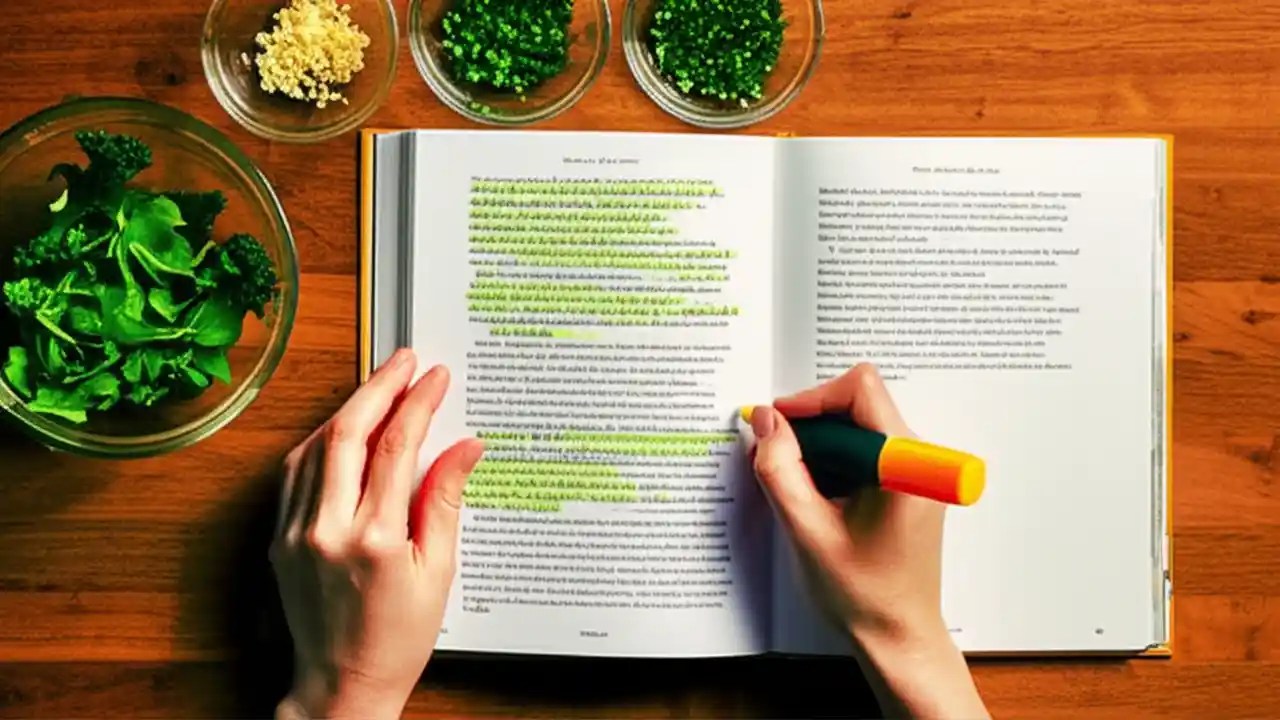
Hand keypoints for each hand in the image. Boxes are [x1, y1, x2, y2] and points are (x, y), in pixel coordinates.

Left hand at [270, 349, 483, 719]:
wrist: (343, 684)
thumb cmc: (398, 638)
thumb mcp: (439, 570)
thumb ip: (446, 500)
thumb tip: (466, 446)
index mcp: (374, 538)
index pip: (396, 447)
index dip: (418, 403)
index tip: (436, 378)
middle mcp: (327, 529)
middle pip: (349, 433)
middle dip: (379, 387)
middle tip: (405, 360)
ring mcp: (296, 532)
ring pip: (315, 445)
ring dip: (348, 408)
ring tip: (379, 385)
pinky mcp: (280, 538)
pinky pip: (295, 472)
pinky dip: (320, 440)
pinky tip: (343, 426)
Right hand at [749, 363, 986, 718]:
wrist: (899, 637)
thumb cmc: (863, 596)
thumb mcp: (808, 531)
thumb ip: (781, 470)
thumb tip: (764, 420)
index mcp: (906, 467)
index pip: (860, 391)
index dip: (811, 399)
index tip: (776, 423)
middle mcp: (919, 459)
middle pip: (857, 403)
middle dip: (810, 425)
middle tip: (774, 456)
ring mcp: (915, 469)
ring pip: (857, 424)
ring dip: (819, 445)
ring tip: (795, 486)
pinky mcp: (906, 481)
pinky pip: (863, 448)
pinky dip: (831, 460)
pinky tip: (815, 496)